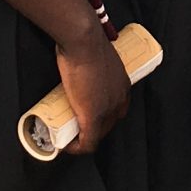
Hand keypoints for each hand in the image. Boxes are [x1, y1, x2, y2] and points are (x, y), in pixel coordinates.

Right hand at [53, 27, 131, 153]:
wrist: (83, 42)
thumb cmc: (87, 43)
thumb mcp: (97, 57)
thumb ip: (94, 64)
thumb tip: (81, 62)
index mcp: (123, 87)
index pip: (115, 110)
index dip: (100, 117)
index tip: (82, 114)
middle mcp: (120, 101)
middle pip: (107, 125)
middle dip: (90, 128)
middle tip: (71, 124)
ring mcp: (108, 110)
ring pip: (97, 135)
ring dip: (82, 138)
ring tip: (67, 133)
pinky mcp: (94, 116)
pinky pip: (88, 142)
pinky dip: (77, 148)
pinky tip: (67, 146)